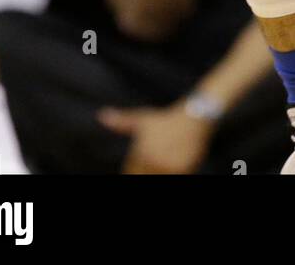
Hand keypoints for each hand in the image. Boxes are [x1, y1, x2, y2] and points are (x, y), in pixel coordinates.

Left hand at [98, 103, 213, 174]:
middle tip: (156, 161)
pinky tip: (174, 165)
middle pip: (143, 177)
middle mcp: (152, 160)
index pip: (131, 173)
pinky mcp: (182, 170)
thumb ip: (121, 122)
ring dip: (160, 172)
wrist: (193, 118)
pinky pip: (173, 178)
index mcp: (140, 152)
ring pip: (157, 178)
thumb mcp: (142, 120)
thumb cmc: (165, 121)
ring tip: (164, 161)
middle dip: (147, 171)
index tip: (147, 163)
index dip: (135, 171)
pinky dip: (173, 174)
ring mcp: (167, 166)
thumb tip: (101, 115)